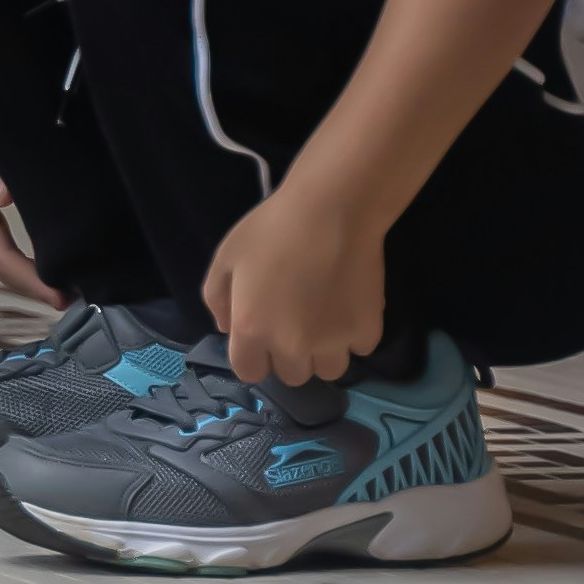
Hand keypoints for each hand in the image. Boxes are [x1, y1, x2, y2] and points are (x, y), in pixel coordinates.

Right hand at [0, 43, 54, 305]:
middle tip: (86, 299)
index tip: (65, 298)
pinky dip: (27, 259)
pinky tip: (51, 260)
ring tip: (73, 286)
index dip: (33, 282)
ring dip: (34, 276)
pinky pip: (4, 245)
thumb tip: (5, 198)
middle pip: (4, 269)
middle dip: (39, 287)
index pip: (1, 260)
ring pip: (4, 260)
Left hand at [208, 184, 385, 386]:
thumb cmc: (273, 228)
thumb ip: (217, 298)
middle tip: (296, 322)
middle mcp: (292, 346)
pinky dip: (355, 334)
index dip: (254, 356)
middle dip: (290, 355)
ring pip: (328, 370)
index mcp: (252, 330)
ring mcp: (333, 341)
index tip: (263, 334)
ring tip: (326, 321)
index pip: (249, 373)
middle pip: (291, 376)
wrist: (332, 207)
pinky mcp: (367, 329)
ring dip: (324, 353)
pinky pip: (360, 348)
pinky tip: (349, 307)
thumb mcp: (226, 257)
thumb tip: (226, 328)